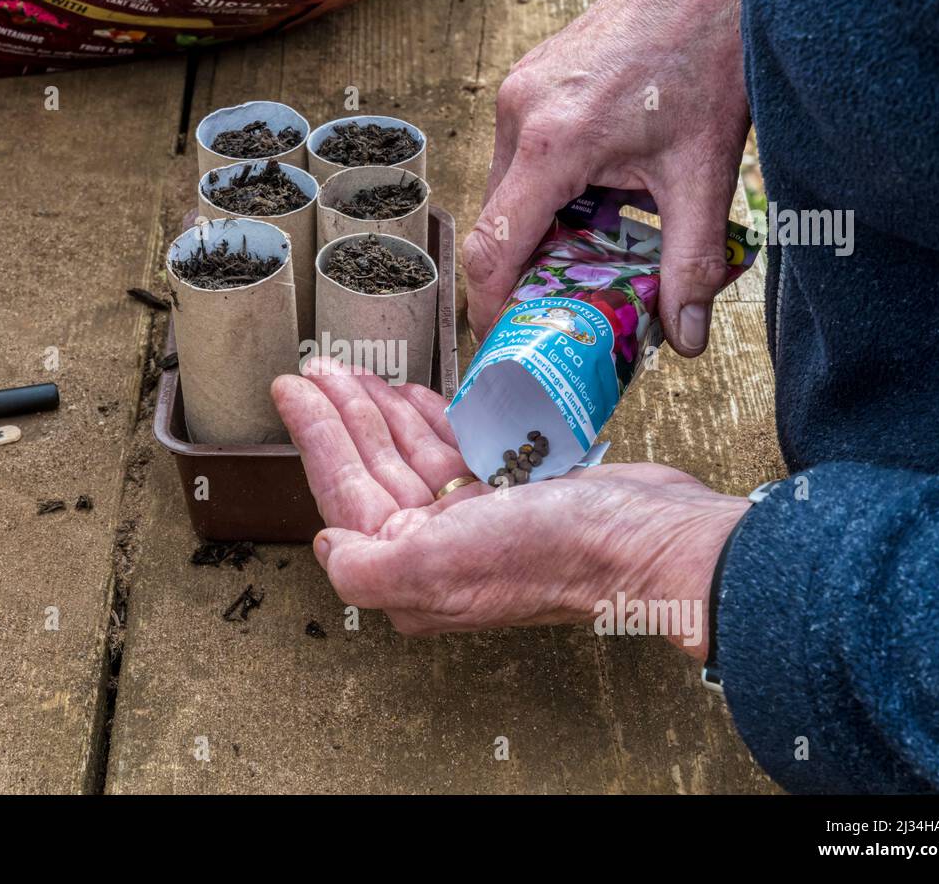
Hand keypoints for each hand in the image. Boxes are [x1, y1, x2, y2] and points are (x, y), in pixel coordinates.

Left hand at [272, 361, 747, 657]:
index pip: (345, 492)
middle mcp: (440, 550)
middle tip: (316, 367)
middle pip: (373, 468)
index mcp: (413, 572)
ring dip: (381, 409)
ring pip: (411, 453)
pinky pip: (455, 445)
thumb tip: (325, 549)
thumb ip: (365, 569)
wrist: (648, 540)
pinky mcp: (516, 490)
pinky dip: (429, 417)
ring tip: (352, 370)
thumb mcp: (436, 568)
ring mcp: (478, 519)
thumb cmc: (551, 555)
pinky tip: (411, 393)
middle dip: (342, 415)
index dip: (314, 437)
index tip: (290, 388)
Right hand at [464, 0, 746, 355]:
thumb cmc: (707, 55)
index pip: (493, 247)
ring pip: (509, 193)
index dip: (493, 305)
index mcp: (553, 142)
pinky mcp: (528, 83)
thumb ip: (692, 262)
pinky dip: (550, 192)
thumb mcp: (705, 173)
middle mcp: (519, 116)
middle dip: (532, 269)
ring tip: (600, 240)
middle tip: (575, 299)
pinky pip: (520, 160)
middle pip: (498, 224)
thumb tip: (684, 336)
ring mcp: (518, 94)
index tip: (509, 338)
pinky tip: (600, 194)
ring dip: (545, 228)